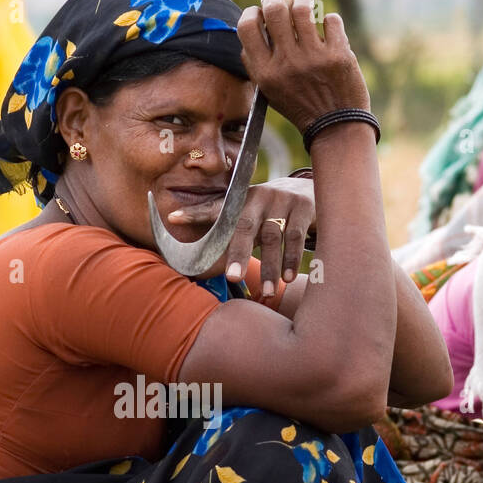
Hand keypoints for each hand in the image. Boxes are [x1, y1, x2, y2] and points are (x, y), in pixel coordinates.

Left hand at [166, 176, 314, 293]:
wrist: (309, 191)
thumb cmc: (269, 213)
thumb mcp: (249, 216)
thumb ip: (227, 229)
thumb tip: (194, 252)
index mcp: (240, 200)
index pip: (214, 208)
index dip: (194, 213)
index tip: (173, 218)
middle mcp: (258, 197)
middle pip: (244, 226)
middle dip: (237, 253)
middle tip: (232, 279)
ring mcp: (281, 200)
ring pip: (272, 236)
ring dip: (270, 266)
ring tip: (267, 292)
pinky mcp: (302, 207)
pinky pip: (295, 236)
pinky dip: (291, 258)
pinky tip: (287, 279)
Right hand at [238, 0, 369, 137]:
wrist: (335, 127)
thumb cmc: (300, 106)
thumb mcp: (269, 91)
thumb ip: (257, 63)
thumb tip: (253, 26)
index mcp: (265, 73)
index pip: (247, 27)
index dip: (252, 12)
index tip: (259, 11)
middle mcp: (287, 63)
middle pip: (274, 9)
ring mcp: (313, 57)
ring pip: (303, 8)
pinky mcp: (338, 54)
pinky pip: (331, 19)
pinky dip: (330, 20)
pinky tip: (329, 28)